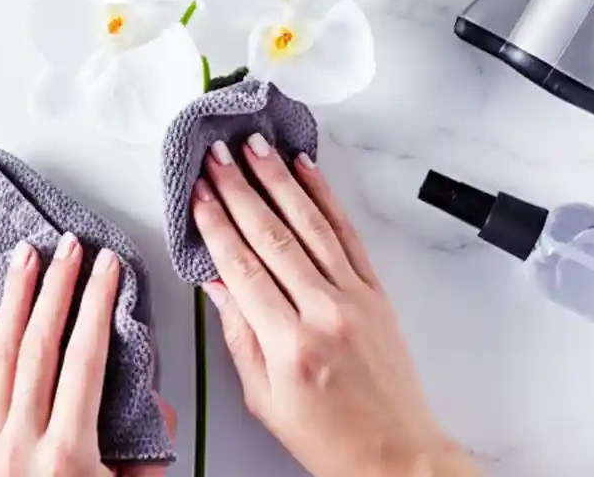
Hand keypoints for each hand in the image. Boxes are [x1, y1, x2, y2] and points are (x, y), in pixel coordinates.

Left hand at [0, 234, 173, 476]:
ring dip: (14, 301)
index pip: (86, 360)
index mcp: (68, 455)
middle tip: (68, 247)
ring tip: (24, 259)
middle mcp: (23, 445)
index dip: (97, 306)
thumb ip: (148, 453)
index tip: (106, 267)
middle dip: (56, 288)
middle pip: (39, 347)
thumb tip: (152, 401)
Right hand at [192, 135, 478, 476]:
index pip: (242, 268)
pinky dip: (325, 198)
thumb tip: (216, 282)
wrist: (396, 455)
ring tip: (256, 148)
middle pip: (272, 236)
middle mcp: (324, 313)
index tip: (197, 193)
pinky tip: (306, 171)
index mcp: (289, 344)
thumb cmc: (328, 438)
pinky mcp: (377, 291)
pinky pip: (347, 234)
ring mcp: (355, 297)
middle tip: (217, 155)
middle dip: (240, 189)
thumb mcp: (263, 399)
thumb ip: (238, 336)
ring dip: (279, 180)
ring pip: (310, 225)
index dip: (215, 224)